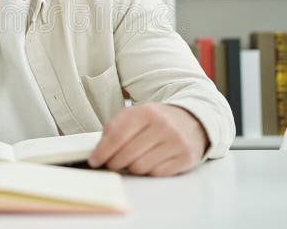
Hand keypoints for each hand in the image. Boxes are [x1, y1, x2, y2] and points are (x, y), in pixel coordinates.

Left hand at [88, 103, 208, 176]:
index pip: (116, 136)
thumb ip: (115, 129)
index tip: (94, 161)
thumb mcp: (135, 115)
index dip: (102, 152)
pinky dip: (150, 171)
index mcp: (145, 112)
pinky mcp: (185, 157)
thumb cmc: (156, 121)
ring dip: (132, 168)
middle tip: (113, 164)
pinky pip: (156, 174)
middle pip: (126, 155)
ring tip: (135, 160)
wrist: (191, 120)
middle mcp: (162, 125)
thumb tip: (98, 152)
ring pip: (140, 167)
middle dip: (114, 163)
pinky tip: (152, 162)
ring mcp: (175, 142)